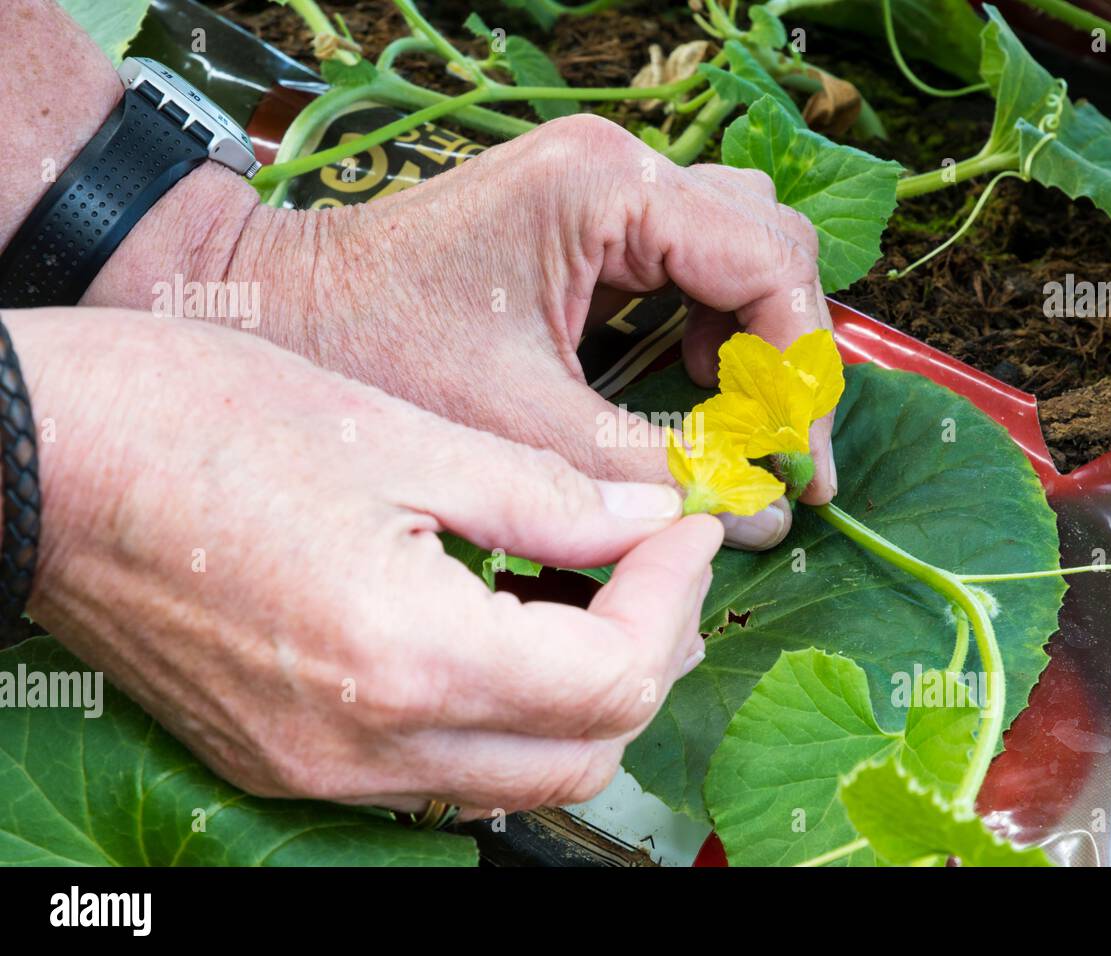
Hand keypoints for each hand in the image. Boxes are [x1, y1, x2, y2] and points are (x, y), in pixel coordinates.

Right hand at [11, 307, 721, 813]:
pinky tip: (510, 624)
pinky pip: (443, 771)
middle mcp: (367, 748)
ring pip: (520, 779)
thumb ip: (546, 494)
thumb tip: (648, 519)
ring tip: (600, 589)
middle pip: (582, 753)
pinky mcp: (287, 759)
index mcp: (403, 659)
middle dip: (649, 655)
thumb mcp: (398, 433)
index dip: (673, 598)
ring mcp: (321, 770)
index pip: (610, 679)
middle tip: (658, 561)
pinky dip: (507, 712)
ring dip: (586, 695)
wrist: (33, 459)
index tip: (684, 526)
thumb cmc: (194, 419)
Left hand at [91, 116, 837, 548]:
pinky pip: (689, 265)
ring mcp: (602, 188)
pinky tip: (687, 390)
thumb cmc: (372, 348)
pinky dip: (710, 331)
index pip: (771, 265)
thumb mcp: (521, 423)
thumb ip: (649, 470)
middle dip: (787, 355)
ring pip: (739, 249)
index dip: (801, 375)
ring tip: (732, 426)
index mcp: (610, 189)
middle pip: (771, 244)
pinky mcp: (584, 222)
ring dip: (753, 339)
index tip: (798, 466)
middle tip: (774, 454)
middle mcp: (618, 169)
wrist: (272, 305)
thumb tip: (761, 517)